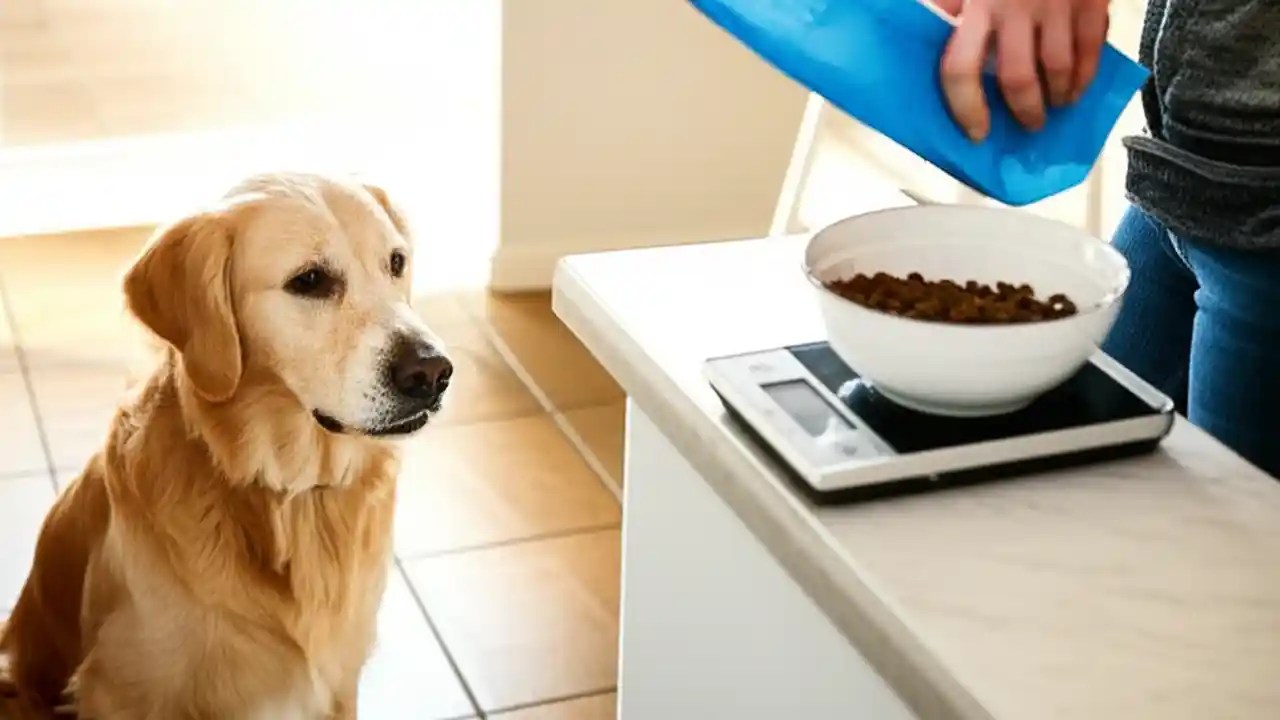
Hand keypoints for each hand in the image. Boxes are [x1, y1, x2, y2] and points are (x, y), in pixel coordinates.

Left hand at [934, 0, 1108, 140]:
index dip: (966, 108)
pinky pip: (1090, 48)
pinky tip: (1078, 87)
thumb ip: (947, 4)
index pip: (960, 69)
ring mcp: (1055, 3)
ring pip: (1057, 69)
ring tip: (1056, 106)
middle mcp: (1013, 7)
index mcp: (975, 3)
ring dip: (1057, 97)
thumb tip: (927, 30)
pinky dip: (1085, 75)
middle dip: (1024, 111)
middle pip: (1016, 78)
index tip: (977, 132)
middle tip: (1028, 126)